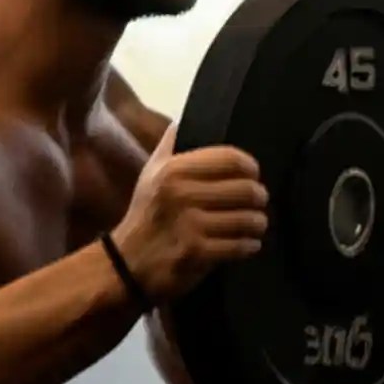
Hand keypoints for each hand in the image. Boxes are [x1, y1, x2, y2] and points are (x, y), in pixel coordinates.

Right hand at [112, 125, 269, 300]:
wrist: (124, 264)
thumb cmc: (145, 216)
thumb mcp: (150, 174)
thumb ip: (169, 146)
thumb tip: (184, 119)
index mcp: (173, 170)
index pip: (232, 158)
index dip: (251, 167)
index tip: (254, 175)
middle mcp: (181, 194)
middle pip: (245, 189)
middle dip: (259, 197)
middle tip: (258, 201)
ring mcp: (190, 225)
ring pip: (247, 219)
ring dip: (258, 223)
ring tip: (256, 224)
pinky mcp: (197, 253)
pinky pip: (240, 245)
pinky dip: (250, 245)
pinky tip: (248, 243)